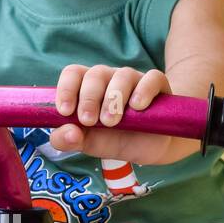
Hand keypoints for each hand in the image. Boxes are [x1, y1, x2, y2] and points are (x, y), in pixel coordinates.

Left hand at [49, 64, 173, 164]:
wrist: (148, 148)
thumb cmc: (113, 140)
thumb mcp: (87, 144)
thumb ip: (68, 140)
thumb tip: (66, 134)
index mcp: (88, 87)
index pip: (73, 74)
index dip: (66, 89)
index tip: (65, 111)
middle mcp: (109, 79)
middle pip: (96, 74)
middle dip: (89, 98)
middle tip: (88, 120)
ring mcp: (134, 80)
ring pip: (123, 75)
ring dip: (114, 98)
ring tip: (111, 122)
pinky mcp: (158, 86)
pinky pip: (152, 78)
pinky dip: (143, 90)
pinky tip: (137, 106)